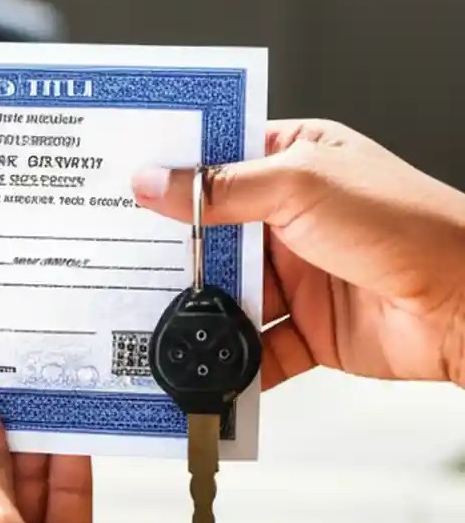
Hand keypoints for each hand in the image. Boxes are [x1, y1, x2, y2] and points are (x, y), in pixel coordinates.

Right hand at [131, 118, 464, 388]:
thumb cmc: (408, 226)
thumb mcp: (301, 186)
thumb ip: (220, 189)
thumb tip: (152, 182)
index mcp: (294, 160)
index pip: (215, 159)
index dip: (167, 171)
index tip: (116, 182)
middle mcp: (290, 216)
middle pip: (208, 233)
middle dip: (167, 249)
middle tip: (113, 257)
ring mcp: (296, 275)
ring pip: (223, 293)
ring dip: (193, 308)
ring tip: (151, 316)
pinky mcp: (306, 329)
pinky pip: (252, 347)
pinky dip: (227, 361)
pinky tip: (200, 364)